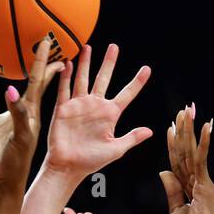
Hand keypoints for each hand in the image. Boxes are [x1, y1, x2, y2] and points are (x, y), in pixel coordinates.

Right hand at [0, 44, 63, 191]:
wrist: (2, 180)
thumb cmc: (17, 162)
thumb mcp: (21, 137)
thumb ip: (17, 114)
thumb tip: (11, 88)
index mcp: (33, 112)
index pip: (40, 81)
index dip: (45, 62)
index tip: (50, 43)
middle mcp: (21, 111)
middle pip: (32, 82)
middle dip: (39, 63)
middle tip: (45, 43)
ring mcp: (5, 117)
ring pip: (8, 92)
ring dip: (12, 76)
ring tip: (12, 59)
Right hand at [45, 43, 153, 178]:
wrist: (68, 167)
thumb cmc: (91, 161)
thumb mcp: (115, 149)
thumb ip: (131, 138)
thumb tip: (150, 131)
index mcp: (110, 114)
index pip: (127, 94)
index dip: (137, 82)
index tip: (147, 69)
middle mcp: (95, 106)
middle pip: (103, 79)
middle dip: (108, 63)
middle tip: (114, 47)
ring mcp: (78, 105)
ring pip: (83, 79)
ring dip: (85, 63)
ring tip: (88, 47)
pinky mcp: (63, 109)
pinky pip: (64, 89)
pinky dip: (65, 77)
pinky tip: (67, 63)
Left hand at [160, 107, 213, 213]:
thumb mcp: (174, 211)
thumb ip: (172, 191)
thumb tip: (164, 172)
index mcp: (190, 188)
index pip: (179, 162)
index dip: (174, 144)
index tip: (170, 127)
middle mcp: (199, 183)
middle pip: (187, 153)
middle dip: (184, 131)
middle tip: (184, 109)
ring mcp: (205, 184)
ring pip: (193, 154)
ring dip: (190, 131)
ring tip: (188, 112)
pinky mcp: (207, 187)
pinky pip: (202, 162)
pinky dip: (203, 144)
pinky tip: (205, 127)